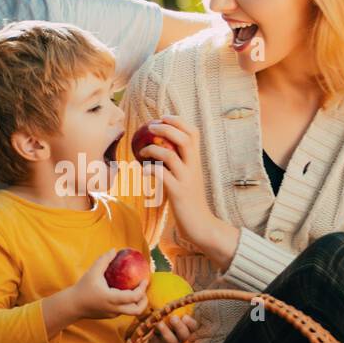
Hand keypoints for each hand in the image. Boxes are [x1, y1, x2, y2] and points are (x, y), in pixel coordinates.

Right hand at [70, 250, 148, 320]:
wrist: (72, 306)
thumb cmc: (82, 288)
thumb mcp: (92, 272)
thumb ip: (104, 260)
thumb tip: (114, 250)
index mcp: (113, 299)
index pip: (134, 297)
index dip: (143, 288)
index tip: (145, 279)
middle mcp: (115, 309)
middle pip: (137, 310)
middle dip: (144, 301)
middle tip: (144, 290)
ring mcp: (113, 314)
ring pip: (131, 312)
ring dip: (136, 302)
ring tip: (136, 291)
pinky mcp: (109, 315)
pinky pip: (123, 310)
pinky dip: (128, 303)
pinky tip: (124, 293)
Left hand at [138, 116, 220, 250]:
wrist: (201, 225)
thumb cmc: (189, 201)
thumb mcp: (186, 178)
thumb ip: (178, 163)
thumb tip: (159, 149)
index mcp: (196, 161)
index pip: (193, 132)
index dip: (178, 121)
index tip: (163, 117)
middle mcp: (194, 167)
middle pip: (184, 138)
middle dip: (166, 128)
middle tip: (150, 127)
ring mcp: (186, 179)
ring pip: (170, 155)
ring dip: (152, 150)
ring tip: (142, 152)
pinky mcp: (178, 193)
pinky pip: (161, 175)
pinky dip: (149, 169)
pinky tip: (143, 171)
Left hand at [143, 313, 198, 342]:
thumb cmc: (167, 323)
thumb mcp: (172, 316)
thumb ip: (173, 309)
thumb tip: (172, 294)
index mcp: (186, 329)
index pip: (193, 326)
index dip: (190, 322)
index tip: (184, 316)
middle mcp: (180, 338)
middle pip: (184, 335)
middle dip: (179, 326)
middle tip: (173, 318)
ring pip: (171, 340)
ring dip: (165, 331)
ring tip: (159, 323)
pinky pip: (156, 340)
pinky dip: (153, 333)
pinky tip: (150, 326)